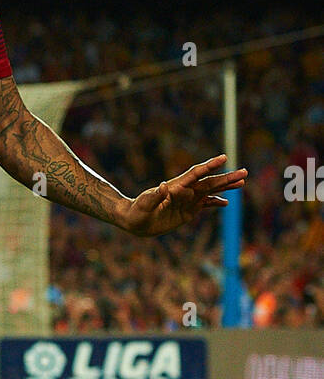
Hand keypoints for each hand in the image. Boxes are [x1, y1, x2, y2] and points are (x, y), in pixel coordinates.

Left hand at [121, 155, 247, 237]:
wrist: (135, 220)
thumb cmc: (137, 211)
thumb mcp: (144, 205)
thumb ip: (154, 197)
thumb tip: (162, 187)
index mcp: (176, 186)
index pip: (196, 173)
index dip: (209, 165)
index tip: (223, 158)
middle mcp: (185, 191)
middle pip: (209, 181)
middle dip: (226, 177)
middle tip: (245, 172)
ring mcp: (188, 200)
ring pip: (211, 191)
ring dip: (226, 187)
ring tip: (242, 182)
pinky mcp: (188, 210)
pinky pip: (205, 205)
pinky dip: (215, 203)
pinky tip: (226, 203)